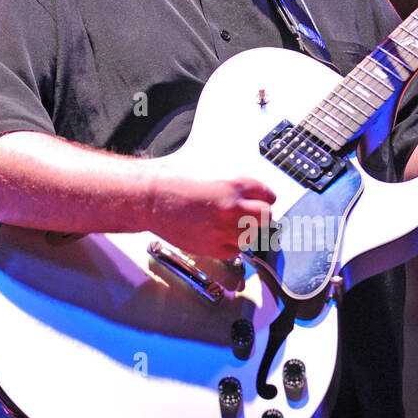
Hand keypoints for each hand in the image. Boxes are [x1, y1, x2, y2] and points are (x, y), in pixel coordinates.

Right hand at [147, 171, 274, 259]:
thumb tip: (250, 189)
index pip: (268, 195)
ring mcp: (222, 230)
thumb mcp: (209, 166)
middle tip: (253, 214)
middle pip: (266, 218)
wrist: (149, 198)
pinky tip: (221, 235)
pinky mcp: (210, 247)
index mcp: (234, 185)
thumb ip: (233, 180)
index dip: (265, 197)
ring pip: (252, 237)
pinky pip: (234, 251)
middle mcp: (231, 208)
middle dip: (261, 215)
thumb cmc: (172, 179)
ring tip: (234, 224)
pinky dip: (231, 245)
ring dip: (247, 231)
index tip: (262, 200)